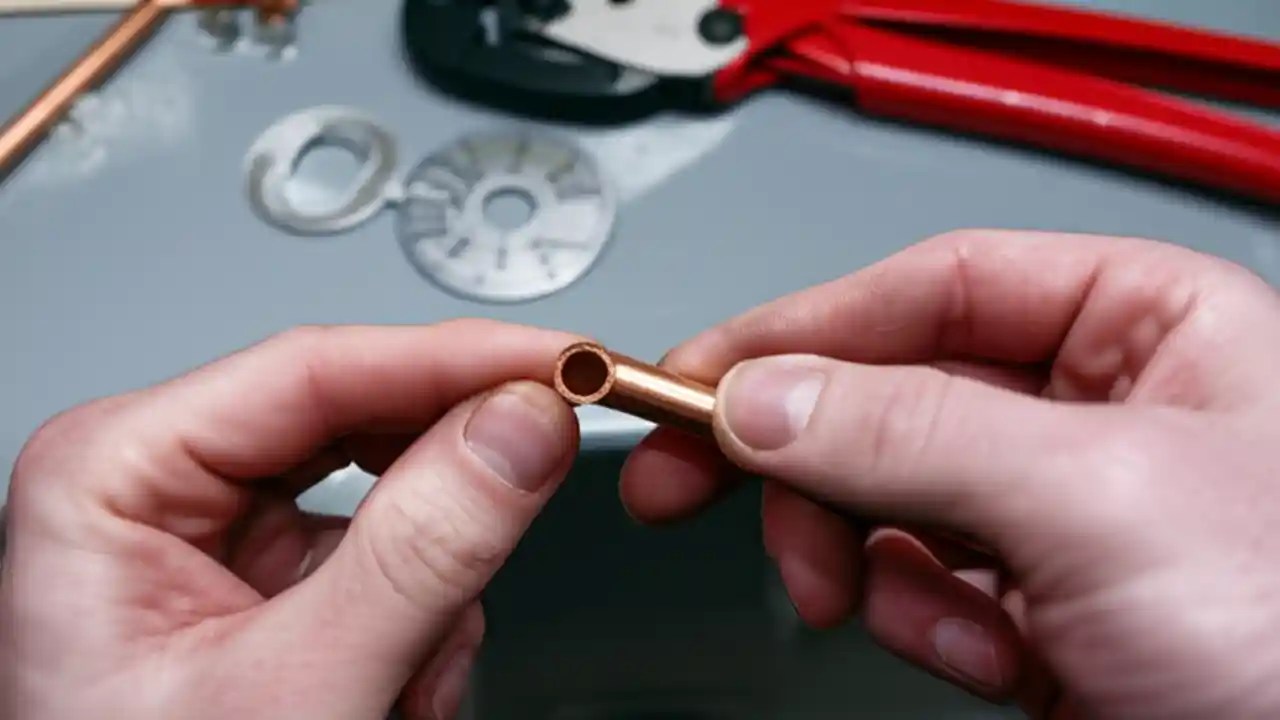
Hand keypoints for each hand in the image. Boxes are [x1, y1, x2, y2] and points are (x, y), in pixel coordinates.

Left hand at [0, 321, 580, 718]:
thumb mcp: (297, 689)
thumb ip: (420, 553)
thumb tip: (521, 427)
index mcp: (113, 478)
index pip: (314, 370)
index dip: (456, 359)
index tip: (561, 364)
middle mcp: (163, 490)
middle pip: (358, 421)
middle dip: (452, 485)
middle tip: (546, 468)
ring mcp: (222, 539)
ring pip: (391, 491)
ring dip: (439, 580)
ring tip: (416, 675)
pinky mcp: (271, 588)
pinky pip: (389, 555)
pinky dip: (426, 619)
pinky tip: (403, 683)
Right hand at [621, 231, 1279, 718]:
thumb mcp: (1092, 500)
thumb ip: (908, 433)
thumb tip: (760, 397)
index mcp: (1148, 324)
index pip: (930, 288)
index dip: (801, 328)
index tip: (695, 377)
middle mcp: (1100, 405)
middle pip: (889, 394)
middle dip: (809, 463)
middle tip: (691, 486)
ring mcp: (1063, 507)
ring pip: (887, 495)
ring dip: (879, 567)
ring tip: (939, 624)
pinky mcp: (1038, 599)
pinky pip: (921, 583)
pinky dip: (930, 627)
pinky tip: (998, 661)